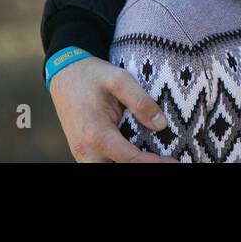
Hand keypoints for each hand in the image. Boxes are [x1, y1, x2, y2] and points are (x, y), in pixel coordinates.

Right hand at [49, 56, 178, 162]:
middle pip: (117, 169)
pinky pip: (101, 163)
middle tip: (165, 159)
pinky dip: (119, 161)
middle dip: (140, 166)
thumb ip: (141, 101)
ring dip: (128, 163)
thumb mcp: (119, 79)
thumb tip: (161, 125)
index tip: (176, 163)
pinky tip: (137, 153)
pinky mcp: (82, 151)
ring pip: (107, 168)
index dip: (154, 163)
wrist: (64, 73)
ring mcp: (81, 152)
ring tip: (152, 156)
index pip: (131, 159)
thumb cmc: (92, 75)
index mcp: (96, 133)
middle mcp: (86, 149)